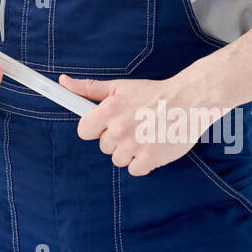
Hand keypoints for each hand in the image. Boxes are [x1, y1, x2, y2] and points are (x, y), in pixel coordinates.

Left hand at [60, 74, 222, 176]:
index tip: (105, 125)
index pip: (83, 131)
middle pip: (103, 146)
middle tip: (133, 126)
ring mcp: (134, 146)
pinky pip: (134, 169)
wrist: (188, 102)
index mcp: (109, 110)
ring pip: (118, 159)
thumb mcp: (119, 86)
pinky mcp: (149, 159)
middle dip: (115, 138)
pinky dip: (142, 162)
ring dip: (129, 151)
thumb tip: (63, 82)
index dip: (94, 128)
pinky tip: (151, 146)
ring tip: (144, 135)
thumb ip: (88, 88)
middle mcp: (119, 129)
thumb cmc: (153, 94)